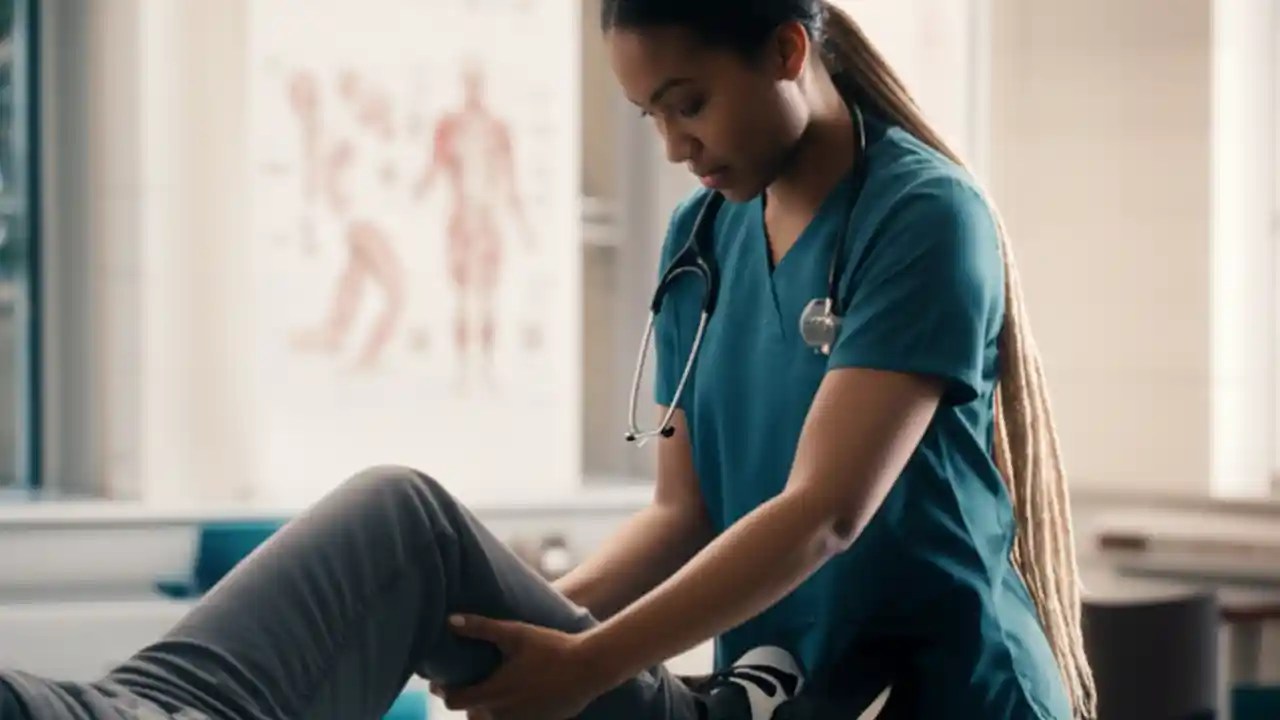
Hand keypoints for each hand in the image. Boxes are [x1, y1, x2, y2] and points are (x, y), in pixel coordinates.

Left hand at [431, 614, 611, 719]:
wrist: (589, 668)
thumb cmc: (551, 647)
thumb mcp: (515, 633)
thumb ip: (481, 627)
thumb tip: (449, 620)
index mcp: (493, 693)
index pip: (453, 701)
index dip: (443, 690)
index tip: (441, 680)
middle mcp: (503, 714)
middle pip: (470, 714)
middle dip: (466, 699)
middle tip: (467, 681)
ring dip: (486, 709)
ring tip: (490, 689)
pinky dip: (507, 713)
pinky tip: (514, 695)